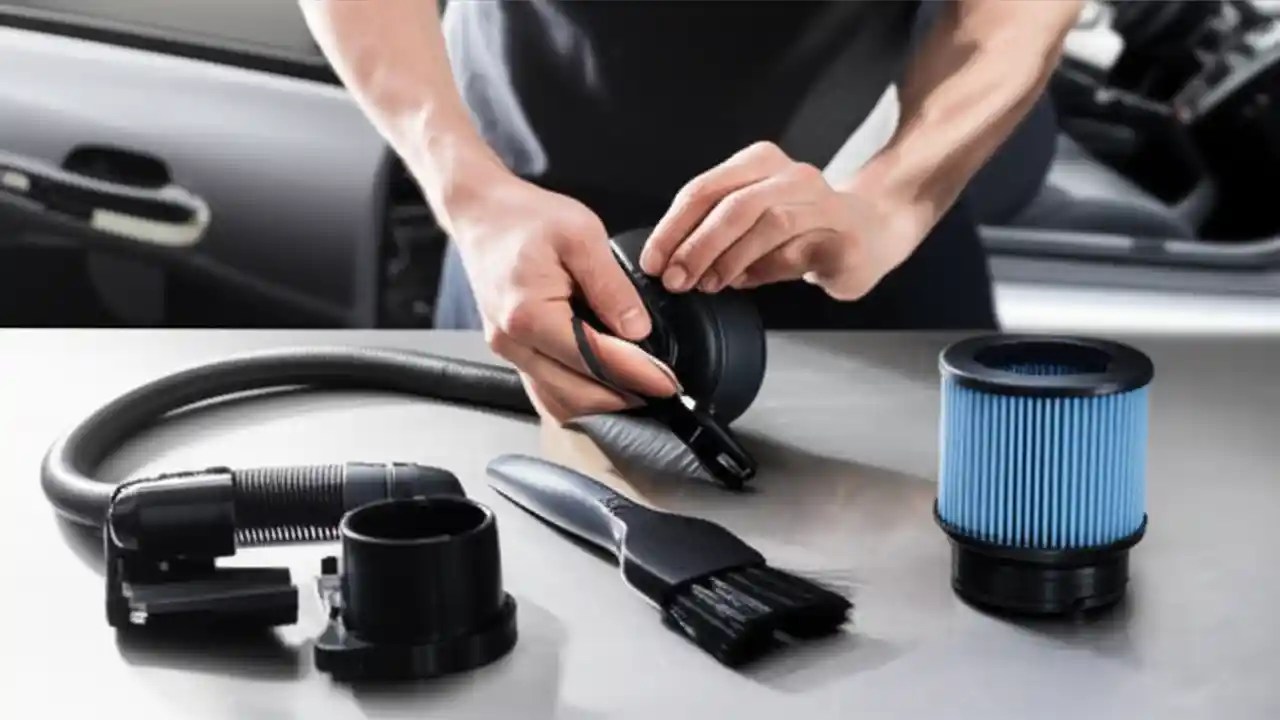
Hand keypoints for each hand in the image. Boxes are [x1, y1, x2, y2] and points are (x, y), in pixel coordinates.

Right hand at [443, 174, 679, 421]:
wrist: (482, 214)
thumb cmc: (526, 218)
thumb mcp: (582, 235)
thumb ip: (611, 286)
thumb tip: (639, 331)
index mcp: (530, 314)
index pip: (595, 360)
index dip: (638, 375)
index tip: (669, 382)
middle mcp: (513, 342)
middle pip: (575, 395)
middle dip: (623, 399)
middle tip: (661, 392)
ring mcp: (509, 351)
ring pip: (558, 403)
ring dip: (600, 406)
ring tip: (639, 394)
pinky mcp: (512, 351)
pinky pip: (546, 391)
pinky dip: (578, 398)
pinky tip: (606, 390)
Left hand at [639, 141, 928, 300]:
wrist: (870, 233)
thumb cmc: (801, 229)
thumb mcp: (749, 222)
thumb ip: (712, 233)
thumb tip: (668, 262)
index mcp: (759, 163)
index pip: (704, 189)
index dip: (673, 228)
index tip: (653, 261)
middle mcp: (792, 174)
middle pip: (733, 205)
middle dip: (697, 246)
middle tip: (676, 279)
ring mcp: (822, 202)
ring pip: (768, 224)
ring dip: (730, 260)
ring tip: (708, 285)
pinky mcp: (843, 236)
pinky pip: (798, 253)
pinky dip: (765, 271)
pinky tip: (747, 283)